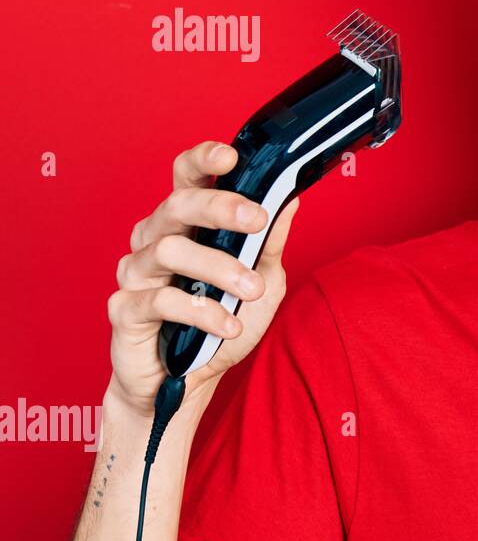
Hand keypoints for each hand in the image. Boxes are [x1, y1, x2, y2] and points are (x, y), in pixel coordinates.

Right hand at [106, 140, 300, 418]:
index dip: (203, 159)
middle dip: (219, 207)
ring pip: (170, 251)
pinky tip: (229, 326)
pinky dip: (201, 312)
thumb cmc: (221, 325)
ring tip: (251, 290)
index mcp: (185, 225)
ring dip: (219, 269)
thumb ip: (270, 242)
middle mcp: (154, 240)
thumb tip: (291, 200)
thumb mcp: (262, 281)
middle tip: (257, 221)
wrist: (190, 384)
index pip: (186, 177)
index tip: (232, 156)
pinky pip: (159, 300)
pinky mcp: (124, 310)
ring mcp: (135, 274)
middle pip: (177, 205)